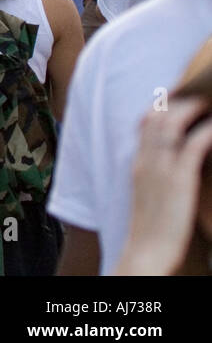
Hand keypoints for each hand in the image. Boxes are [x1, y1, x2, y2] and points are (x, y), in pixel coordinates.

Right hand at [113, 98, 211, 274]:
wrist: (146, 251)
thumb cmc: (153, 229)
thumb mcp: (148, 195)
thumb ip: (156, 175)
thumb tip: (173, 164)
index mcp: (138, 163)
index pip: (144, 123)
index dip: (161, 106)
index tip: (178, 98)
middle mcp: (146, 160)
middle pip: (156, 117)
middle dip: (176, 100)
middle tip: (197, 91)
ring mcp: (160, 169)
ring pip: (171, 124)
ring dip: (191, 108)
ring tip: (208, 100)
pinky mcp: (179, 180)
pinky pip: (192, 145)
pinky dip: (206, 131)